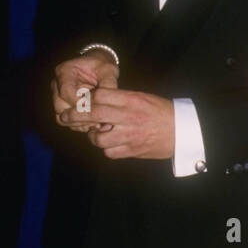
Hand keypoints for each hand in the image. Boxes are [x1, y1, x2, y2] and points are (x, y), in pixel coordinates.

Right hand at [52, 53, 118, 131]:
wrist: (98, 69)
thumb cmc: (102, 67)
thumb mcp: (108, 70)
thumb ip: (109, 83)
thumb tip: (110, 102)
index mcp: (64, 72)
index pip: (67, 92)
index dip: (82, 104)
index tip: (98, 109)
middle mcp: (56, 85)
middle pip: (60, 107)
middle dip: (81, 116)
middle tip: (100, 121)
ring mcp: (57, 97)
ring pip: (61, 118)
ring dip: (80, 123)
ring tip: (98, 124)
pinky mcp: (63, 108)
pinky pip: (67, 122)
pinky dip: (80, 126)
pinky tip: (95, 125)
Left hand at [58, 88, 174, 159]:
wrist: (183, 132)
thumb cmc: (163, 112)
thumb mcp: (143, 98)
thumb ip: (121, 99)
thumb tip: (97, 101)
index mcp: (132, 100)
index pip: (100, 96)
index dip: (86, 99)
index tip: (78, 101)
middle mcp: (128, 117)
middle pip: (93, 114)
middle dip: (74, 116)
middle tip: (63, 117)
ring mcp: (129, 135)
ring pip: (98, 138)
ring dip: (93, 136)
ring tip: (98, 133)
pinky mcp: (132, 150)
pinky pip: (109, 152)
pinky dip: (108, 148)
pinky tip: (112, 143)